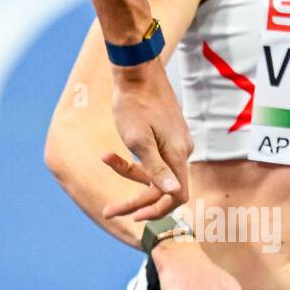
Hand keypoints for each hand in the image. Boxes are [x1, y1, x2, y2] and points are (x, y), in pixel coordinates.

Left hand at [103, 60, 193, 218]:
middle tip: (109, 209)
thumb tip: (173, 194)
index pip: (175, 196)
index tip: (130, 217)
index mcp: (178, 154)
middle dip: (136, 198)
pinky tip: (113, 154)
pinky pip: (156, 157)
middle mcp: (183, 150)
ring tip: (106, 159)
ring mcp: (177, 141)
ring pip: (157, 172)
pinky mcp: (169, 134)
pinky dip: (135, 161)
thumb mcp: (138, 140)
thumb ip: (155, 168)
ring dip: (130, 174)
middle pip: (164, 188)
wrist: (137, 72)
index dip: (154, 210)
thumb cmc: (133, 104)